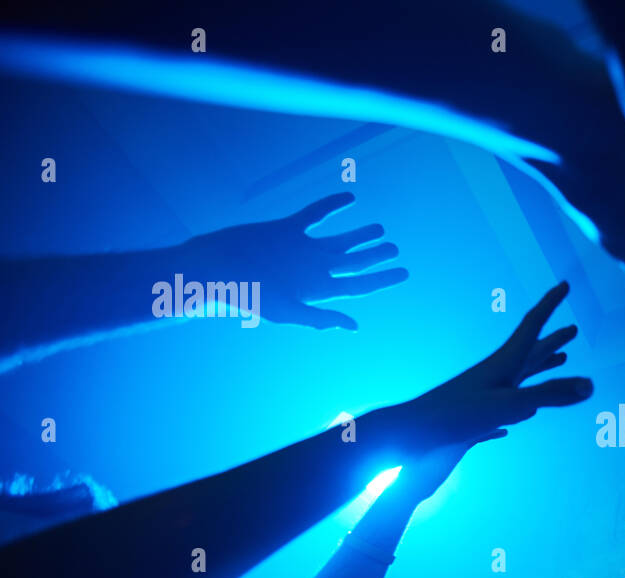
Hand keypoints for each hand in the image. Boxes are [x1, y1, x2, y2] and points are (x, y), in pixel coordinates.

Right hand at [179, 192, 407, 329]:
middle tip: (395, 249)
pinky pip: (314, 215)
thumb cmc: (247, 295)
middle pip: (353, 263)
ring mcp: (301, 249)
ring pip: (338, 240)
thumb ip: (320, 317)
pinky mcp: (286, 229)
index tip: (404, 272)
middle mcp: (313, 269)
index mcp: (318, 289)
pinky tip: (348, 198)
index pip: (359, 285)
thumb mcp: (287, 311)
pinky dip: (331, 206)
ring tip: (380, 229)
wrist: (214, 268)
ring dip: (359, 235)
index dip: (383, 279)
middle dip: (375, 256)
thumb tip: (353, 326)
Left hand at [387, 281, 591, 449]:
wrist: (412, 434)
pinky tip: (525, 413)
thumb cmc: (457, 416)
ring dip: (543, 365)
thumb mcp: (509, 405)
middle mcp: (497, 374)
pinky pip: (510, 404)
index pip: (532, 326)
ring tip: (560, 360)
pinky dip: (525, 401)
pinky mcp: (479, 414)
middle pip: (531, 351)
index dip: (550, 305)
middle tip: (574, 330)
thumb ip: (550, 395)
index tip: (564, 284)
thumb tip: (591, 385)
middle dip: (553, 339)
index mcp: (504, 364)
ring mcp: (487, 394)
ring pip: (522, 375)